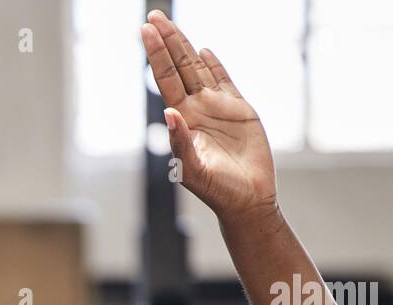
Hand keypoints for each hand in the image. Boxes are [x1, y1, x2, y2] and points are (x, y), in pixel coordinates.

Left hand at [141, 11, 277, 225]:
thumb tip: (169, 113)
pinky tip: (204, 50)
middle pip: (178, 67)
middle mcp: (196, 109)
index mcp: (182, 119)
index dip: (156, 54)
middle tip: (153, 16)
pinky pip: (225, 80)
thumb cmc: (216, 190)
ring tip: (170, 24)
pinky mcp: (240, 110)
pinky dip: (214, 64)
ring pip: (198, 69)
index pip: (165, 79)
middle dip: (166, 41)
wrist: (247, 199)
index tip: (145, 31)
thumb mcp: (192, 170)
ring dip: (185, 46)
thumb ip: (180, 143)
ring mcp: (217, 107)